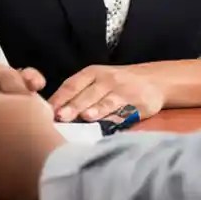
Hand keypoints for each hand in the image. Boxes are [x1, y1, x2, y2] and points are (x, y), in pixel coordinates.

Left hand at [48, 64, 165, 122]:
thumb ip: (77, 93)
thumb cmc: (116, 83)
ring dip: (97, 109)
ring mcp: (124, 91)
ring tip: (87, 116)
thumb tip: (51, 113)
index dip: (60, 98)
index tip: (47, 112)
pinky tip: (109, 126)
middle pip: (88, 94)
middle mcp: (107, 80)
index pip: (72, 84)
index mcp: (92, 73)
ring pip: (107, 102)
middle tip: (61, 117)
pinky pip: (126, 113)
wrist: (154, 79)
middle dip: (74, 106)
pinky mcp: (139, 104)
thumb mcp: (96, 80)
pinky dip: (116, 120)